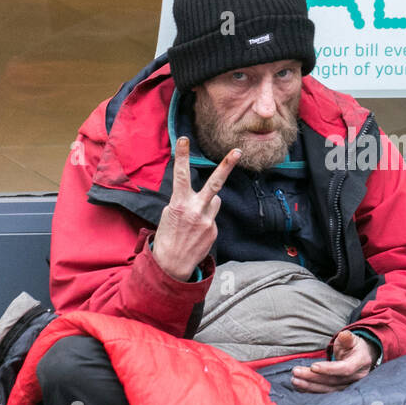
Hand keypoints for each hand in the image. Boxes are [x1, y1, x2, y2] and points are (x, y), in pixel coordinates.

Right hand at [152, 136, 240, 280]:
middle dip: (227, 166)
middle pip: (215, 184)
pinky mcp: (214, 230)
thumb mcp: (168, 214)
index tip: (184, 139)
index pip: (181, 175)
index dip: (182, 156)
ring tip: (194, 220)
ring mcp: (207, 220)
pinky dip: (206, 221)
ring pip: (215, 200)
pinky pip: (213, 217)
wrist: (172, 265)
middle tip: (238, 151)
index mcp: (179, 204)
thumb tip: (198, 196)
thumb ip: (184, 201)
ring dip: (207, 204)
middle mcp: (195, 210)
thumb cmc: (167, 236)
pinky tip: (196, 233)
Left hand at [291, 329, 378, 393]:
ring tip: (294, 380)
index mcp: (360, 363)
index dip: (328, 369)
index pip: (344, 369)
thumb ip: (347, 338)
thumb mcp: (353, 339)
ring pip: (327, 389)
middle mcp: (355, 378)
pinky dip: (311, 391)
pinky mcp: (339, 390)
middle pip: (332, 380)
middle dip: (312, 377)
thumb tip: (344, 335)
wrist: (362, 358)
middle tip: (295, 372)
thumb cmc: (355, 347)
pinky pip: (324, 392)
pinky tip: (299, 387)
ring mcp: (348, 386)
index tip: (313, 366)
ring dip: (309, 386)